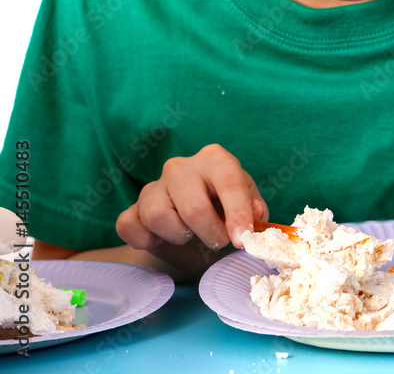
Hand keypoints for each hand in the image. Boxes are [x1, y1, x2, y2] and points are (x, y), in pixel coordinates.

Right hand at [116, 144, 266, 275]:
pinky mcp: (133, 208)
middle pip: (194, 208)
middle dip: (211, 234)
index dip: (238, 214)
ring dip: (179, 236)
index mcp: (214, 159)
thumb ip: (255, 210)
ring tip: (189, 234)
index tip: (242, 239)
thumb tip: (256, 213)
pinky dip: (147, 240)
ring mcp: (153, 185)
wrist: (191, 227)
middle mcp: (181, 167)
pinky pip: (130, 226)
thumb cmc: (223, 210)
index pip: (229, 183)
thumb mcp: (247, 208)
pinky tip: (162, 238)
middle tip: (218, 240)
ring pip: (158, 216)